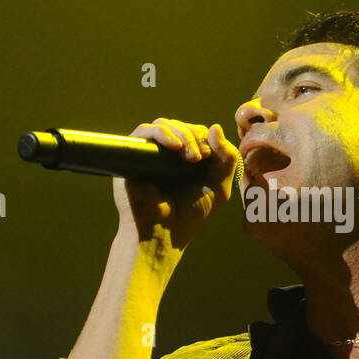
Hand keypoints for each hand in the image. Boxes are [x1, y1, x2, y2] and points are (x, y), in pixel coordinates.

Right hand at [112, 117, 240, 255]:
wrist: (164, 234)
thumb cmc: (189, 215)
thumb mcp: (219, 187)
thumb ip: (226, 158)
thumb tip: (215, 127)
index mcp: (186, 159)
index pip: (196, 132)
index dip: (206, 138)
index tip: (210, 156)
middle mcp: (166, 154)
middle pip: (181, 126)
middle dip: (195, 136)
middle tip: (199, 158)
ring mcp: (149, 153)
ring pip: (164, 124)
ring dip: (182, 134)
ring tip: (191, 157)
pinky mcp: (132, 156)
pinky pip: (144, 131)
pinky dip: (161, 133)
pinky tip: (175, 146)